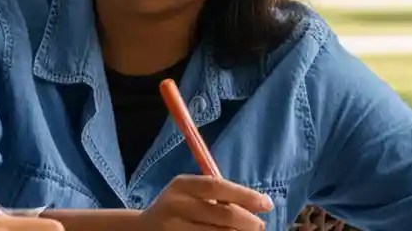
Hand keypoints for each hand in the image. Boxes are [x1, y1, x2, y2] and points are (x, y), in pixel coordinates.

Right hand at [138, 175, 273, 230]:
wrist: (144, 229)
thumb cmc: (178, 209)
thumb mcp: (189, 194)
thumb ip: (216, 196)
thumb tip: (259, 205)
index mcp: (181, 185)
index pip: (216, 186)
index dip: (245, 195)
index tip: (267, 204)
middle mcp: (176, 205)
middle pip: (223, 215)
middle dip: (249, 222)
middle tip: (259, 226)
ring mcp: (175, 229)